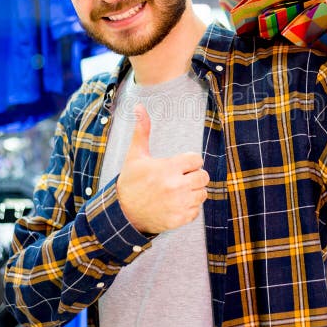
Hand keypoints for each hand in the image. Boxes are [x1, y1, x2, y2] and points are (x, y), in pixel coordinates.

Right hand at [116, 104, 208, 233]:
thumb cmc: (130, 182)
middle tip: (182, 178)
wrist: (123, 213)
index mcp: (167, 168)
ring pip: (203, 193)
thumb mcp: (135, 156)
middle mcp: (175, 186)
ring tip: (180, 191)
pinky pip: (196, 210)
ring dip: (194, 192)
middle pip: (204, 176)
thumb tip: (139, 107)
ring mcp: (178, 204)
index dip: (190, 161)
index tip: (181, 165)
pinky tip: (177, 204)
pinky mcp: (179, 219)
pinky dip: (190, 208)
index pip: (196, 159)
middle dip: (195, 175)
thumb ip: (142, 131)